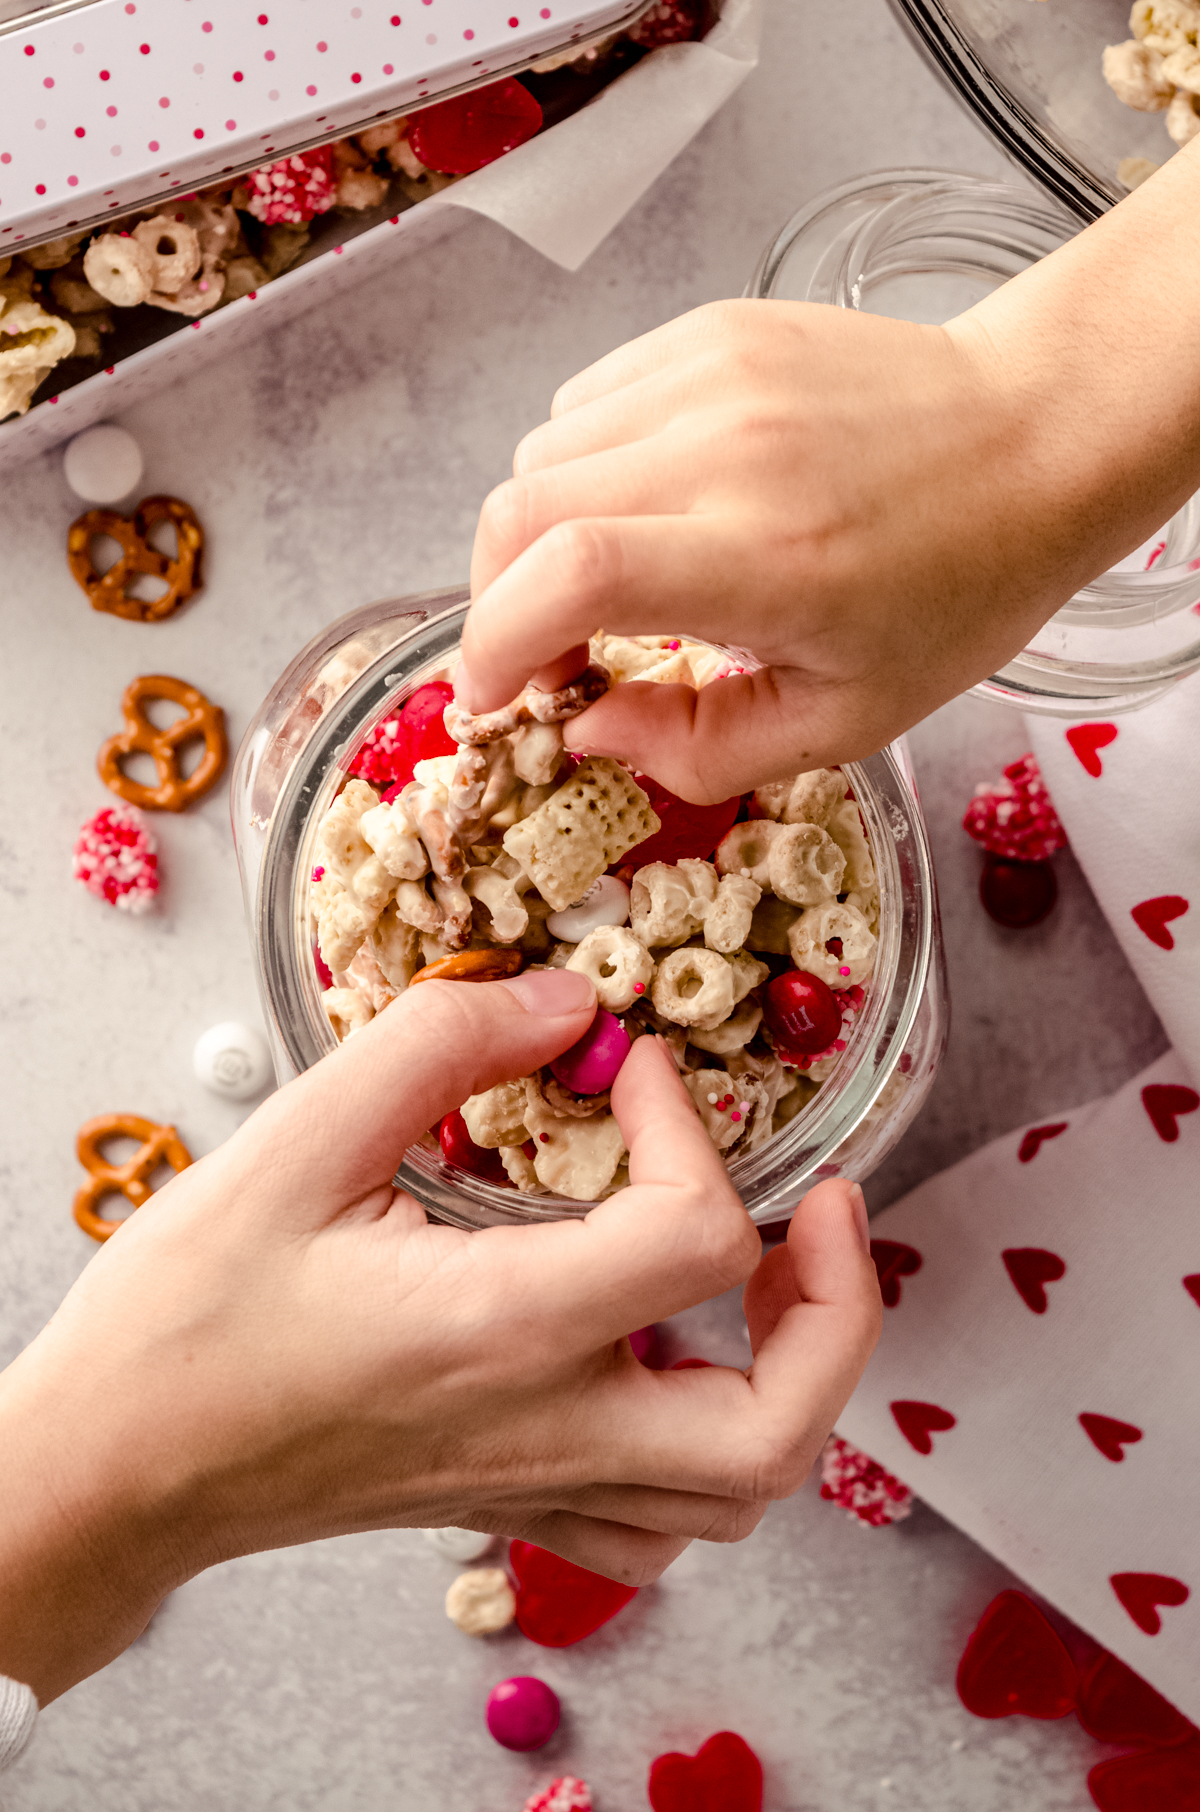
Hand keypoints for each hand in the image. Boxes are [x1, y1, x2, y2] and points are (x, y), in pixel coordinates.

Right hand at [0, 969, 880, 1704]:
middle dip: (838, 1301)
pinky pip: (661, 1524)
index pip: (697, 1236)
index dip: (690, 1124)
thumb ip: (440, 1043)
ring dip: (796, 1379)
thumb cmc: (184, 1317)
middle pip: (776, 1421)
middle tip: (821, 1202)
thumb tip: (565, 999)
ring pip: (739, 1492)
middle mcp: (544, 1425)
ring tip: (769, 1277)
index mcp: (502, 1328)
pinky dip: (712, 1453)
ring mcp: (535, 1482)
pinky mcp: (509, 1502)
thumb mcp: (295, 1142)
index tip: (628, 1065)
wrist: (115, 1467)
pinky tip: (678, 1371)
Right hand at [460, 148, 1199, 800]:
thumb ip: (700, 748)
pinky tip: (649, 502)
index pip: (567, 574)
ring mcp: (712, 373)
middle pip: (520, 510)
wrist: (1033, 434)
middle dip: (499, 598)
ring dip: (542, 533)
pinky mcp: (712, 331)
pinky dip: (584, 467)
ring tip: (612, 576)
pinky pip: (586, 402)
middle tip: (549, 652)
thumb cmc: (956, 587)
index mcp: (764, 556)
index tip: (495, 698)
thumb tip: (587, 730)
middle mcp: (723, 448)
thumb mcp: (846, 719)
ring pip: (541, 454)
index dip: (495, 643)